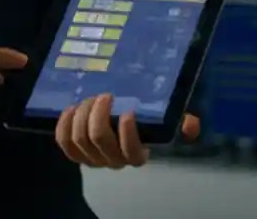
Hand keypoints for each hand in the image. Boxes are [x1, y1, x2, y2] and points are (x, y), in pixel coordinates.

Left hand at [55, 93, 200, 168]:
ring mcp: (92, 159)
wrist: (119, 122)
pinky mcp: (75, 152)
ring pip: (80, 138)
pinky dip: (65, 124)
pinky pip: (64, 142)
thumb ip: (184, 121)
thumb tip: (192, 124)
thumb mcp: (169, 118)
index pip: (131, 152)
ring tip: (90, 98)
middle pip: (99, 139)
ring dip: (82, 114)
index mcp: (137, 155)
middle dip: (98, 113)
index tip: (129, 110)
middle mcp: (114, 161)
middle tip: (105, 95)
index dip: (128, 132)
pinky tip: (72, 108)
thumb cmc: (146, 119)